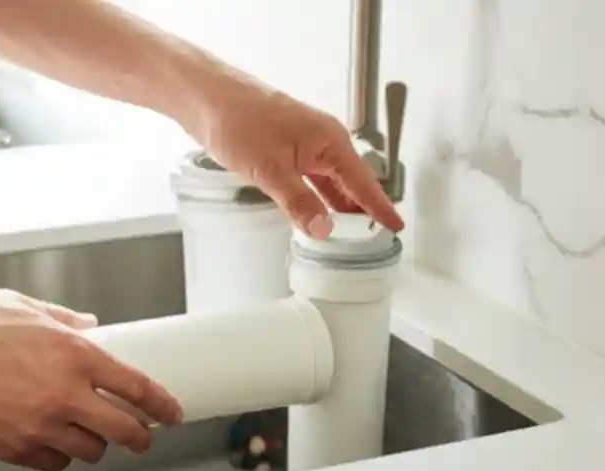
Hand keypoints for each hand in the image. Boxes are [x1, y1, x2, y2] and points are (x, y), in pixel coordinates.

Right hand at [0, 289, 182, 470]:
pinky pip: (51, 463)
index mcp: (74, 355)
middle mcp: (63, 395)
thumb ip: (63, 320)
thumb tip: (90, 325)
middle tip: (141, 435)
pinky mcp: (10, 448)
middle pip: (124, 432)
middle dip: (140, 437)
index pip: (138, 389)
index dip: (163, 406)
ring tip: (90, 436)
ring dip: (95, 446)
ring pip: (89, 452)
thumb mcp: (21, 307)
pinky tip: (52, 443)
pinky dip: (58, 456)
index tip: (173, 413)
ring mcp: (37, 426)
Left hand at [183, 75, 404, 239]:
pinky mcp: (282, 148)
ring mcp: (302, 144)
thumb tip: (323, 229)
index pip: (364, 182)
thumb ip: (299, 202)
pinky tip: (313, 213)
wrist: (207, 97)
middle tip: (374, 239)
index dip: (380, 207)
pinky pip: (309, 178)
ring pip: (328, 181)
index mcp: (329, 142)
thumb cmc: (239, 120)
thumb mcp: (271, 170)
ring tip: (348, 234)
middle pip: (350, 182)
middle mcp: (321, 141)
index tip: (397, 227)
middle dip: (362, 210)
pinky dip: (315, 197)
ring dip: (336, 206)